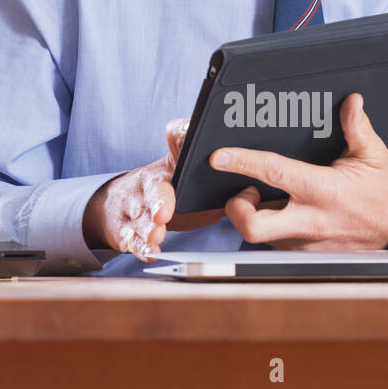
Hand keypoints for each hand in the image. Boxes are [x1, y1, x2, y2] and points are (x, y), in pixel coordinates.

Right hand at [82, 118, 223, 260]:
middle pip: (154, 186)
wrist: (128, 203)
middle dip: (158, 199)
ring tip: (155, 236)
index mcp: (173, 160)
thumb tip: (260, 161)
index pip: (176, 138)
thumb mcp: (196, 173)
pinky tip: (150, 251)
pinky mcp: (128, 229)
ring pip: (140, 214)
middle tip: (164, 213)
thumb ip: (220, 169)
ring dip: (147, 226)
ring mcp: (135, 205)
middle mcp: (151, 180)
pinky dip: (141, 246)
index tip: (189, 140)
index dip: (181, 137)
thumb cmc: (175, 187)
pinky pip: (133, 238)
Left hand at [209, 92, 387, 249]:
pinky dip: (270, 226)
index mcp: (322, 190)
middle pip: (252, 226)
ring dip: (254, 215)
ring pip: (259, 235)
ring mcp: (303, 242)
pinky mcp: (301, 254)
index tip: (219, 157)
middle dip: (235, 208)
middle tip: (245, 192)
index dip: (242, 162)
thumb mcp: (374, 156)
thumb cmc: (382, 192)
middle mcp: (309, 221)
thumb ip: (357, 128)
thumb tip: (351, 102)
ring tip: (268, 198)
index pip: (274, 173)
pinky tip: (283, 212)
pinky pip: (273, 241)